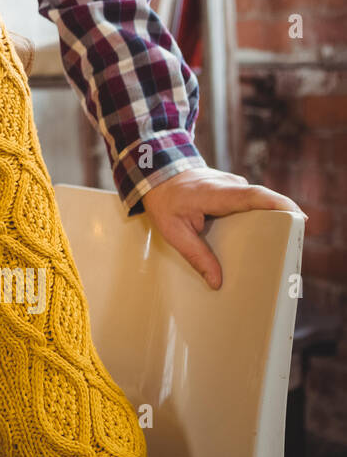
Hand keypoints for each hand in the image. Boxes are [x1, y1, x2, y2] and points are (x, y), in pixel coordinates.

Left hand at [140, 167, 303, 289]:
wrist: (159, 174)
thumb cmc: (165, 201)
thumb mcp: (173, 232)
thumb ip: (195, 255)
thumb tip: (216, 282)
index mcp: (216, 193)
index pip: (252, 195)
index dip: (278, 204)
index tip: (298, 217)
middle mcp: (230, 185)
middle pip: (264, 201)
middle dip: (284, 219)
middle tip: (295, 243)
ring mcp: (234, 184)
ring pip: (260, 203)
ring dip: (272, 220)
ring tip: (282, 245)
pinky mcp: (235, 189)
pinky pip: (252, 203)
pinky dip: (260, 217)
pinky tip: (263, 236)